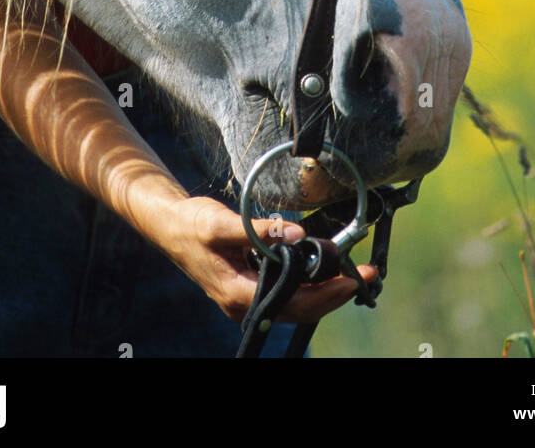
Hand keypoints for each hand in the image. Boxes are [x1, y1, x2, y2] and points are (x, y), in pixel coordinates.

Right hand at [160, 195, 376, 323]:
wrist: (169, 226)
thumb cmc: (191, 223)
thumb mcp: (222, 223)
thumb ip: (260, 231)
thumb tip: (299, 234)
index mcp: (236, 293)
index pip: (292, 303)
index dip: (326, 295)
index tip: (353, 280)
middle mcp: (243, 304)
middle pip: (298, 310)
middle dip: (333, 295)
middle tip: (365, 276)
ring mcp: (246, 299)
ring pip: (293, 305)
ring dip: (323, 292)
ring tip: (350, 272)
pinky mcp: (248, 288)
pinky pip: (284, 294)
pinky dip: (306, 284)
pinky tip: (320, 268)